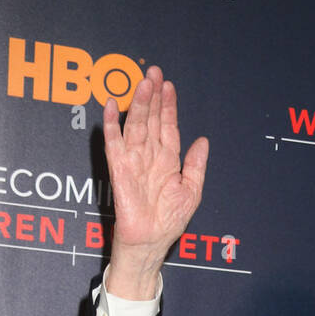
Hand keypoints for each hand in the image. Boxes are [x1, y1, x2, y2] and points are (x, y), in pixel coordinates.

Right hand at [104, 65, 209, 297]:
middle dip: (152, 96)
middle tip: (153, 72)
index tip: (169, 86)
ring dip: (138, 104)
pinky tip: (111, 106)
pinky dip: (112, 125)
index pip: (167, 127)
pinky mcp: (119, 170)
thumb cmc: (169, 222)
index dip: (168, 106)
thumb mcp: (192, 192)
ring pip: (135, 126)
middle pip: (150, 120)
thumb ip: (196, 166)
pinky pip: (113, 144)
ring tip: (143, 83)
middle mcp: (149, 157)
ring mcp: (133, 161)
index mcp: (167, 161)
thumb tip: (203, 141)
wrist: (152, 242)